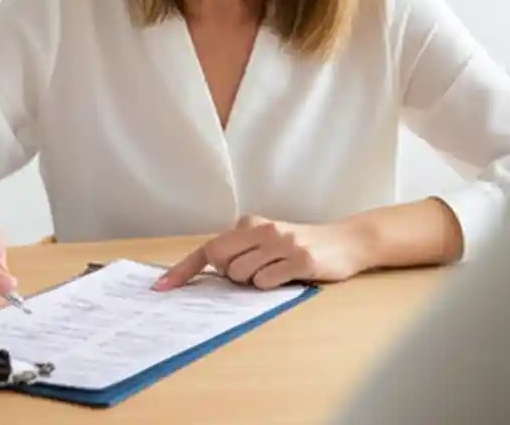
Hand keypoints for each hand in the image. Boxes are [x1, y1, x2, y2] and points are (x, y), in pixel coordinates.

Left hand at [155, 216, 373, 290]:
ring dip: (254, 282)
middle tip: (255, 272)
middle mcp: (264, 229)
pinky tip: (290, 276)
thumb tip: (213, 270)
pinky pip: (267, 282)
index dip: (183, 269)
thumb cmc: (301, 245)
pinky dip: (272, 286)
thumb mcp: (269, 239)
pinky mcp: (300, 260)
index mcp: (250, 223)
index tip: (163, 286)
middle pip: (222, 261)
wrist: (347, 241)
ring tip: (278, 272)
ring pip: (243, 275)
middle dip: (230, 275)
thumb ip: (242, 249)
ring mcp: (282, 243)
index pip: (209, 247)